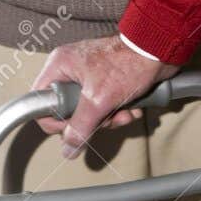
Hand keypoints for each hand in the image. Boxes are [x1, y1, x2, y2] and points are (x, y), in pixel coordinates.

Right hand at [33, 34, 177, 157]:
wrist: (159, 51)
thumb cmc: (129, 62)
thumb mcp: (99, 100)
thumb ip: (80, 126)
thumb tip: (68, 149)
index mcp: (60, 66)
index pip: (40, 102)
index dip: (57, 120)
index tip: (76, 124)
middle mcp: (70, 70)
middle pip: (67, 111)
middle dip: (91, 121)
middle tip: (105, 116)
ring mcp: (88, 76)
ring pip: (88, 113)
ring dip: (108, 118)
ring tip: (123, 111)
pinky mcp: (104, 82)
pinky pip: (103, 107)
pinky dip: (117, 111)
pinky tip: (130, 107)